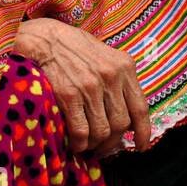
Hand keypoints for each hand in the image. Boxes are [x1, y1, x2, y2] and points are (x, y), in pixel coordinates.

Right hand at [15, 17, 152, 155]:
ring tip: (88, 145)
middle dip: (113, 140)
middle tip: (103, 146)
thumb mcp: (105, 54)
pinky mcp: (69, 95)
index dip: (143, 132)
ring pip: (103, 131)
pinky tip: (76, 144)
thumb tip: (126, 112)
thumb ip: (118, 78)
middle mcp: (111, 76)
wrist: (43, 38)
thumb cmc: (73, 46)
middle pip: (122, 123)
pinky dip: (80, 143)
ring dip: (96, 144)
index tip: (141, 146)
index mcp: (124, 66)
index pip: (140, 107)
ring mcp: (90, 87)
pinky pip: (82, 131)